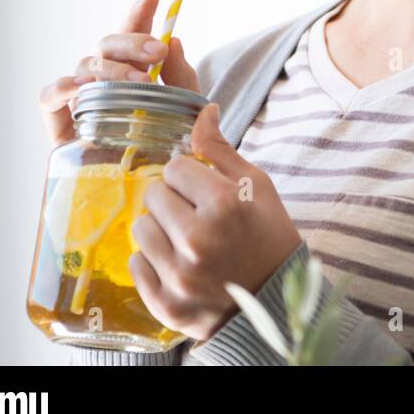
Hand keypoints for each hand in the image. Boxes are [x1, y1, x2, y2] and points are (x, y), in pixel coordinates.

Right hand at [37, 0, 200, 147]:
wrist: (143, 192)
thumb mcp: (183, 110)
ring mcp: (80, 100)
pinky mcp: (59, 125)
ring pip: (85, 65)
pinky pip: (49, 97)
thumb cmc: (164, 149)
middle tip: (158, 51)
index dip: (140, 15)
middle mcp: (103, 82)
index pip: (133, 37)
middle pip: (108, 45)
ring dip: (112, 67)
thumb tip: (174, 42)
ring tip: (140, 80)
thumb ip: (182, 78)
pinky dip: (62, 87)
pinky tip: (80, 87)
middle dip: (133, 40)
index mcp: (132, 74)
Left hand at [128, 103, 303, 342]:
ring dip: (160, 230)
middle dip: (173, 201)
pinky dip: (153, 262)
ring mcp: (180, 275)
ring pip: (140, 229)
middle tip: (196, 216)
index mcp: (225, 205)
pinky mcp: (166, 303)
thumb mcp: (256, 187)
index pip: (176, 168)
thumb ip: (221, 150)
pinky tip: (179, 264)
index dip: (191, 178)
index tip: (206, 192)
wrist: (277, 300)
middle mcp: (199, 239)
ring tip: (186, 240)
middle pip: (154, 195)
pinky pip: (136, 265)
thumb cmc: (269, 235)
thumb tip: (203, 110)